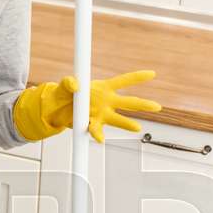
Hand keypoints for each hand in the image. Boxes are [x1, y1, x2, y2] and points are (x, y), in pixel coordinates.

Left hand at [13, 69, 161, 142]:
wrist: (56, 110)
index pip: (124, 81)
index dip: (138, 77)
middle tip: (156, 106)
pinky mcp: (93, 124)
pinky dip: (98, 134)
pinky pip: (97, 130)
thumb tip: (74, 85)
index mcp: (103, 88)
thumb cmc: (64, 94)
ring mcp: (102, 114)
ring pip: (118, 119)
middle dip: (143, 105)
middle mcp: (107, 102)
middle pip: (129, 102)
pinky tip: (100, 138)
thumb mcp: (64, 85)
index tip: (152, 74)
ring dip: (127, 124)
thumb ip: (68, 82)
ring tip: (137, 128)